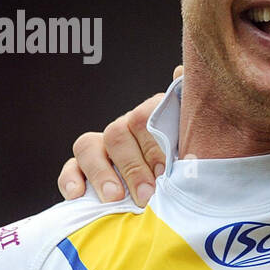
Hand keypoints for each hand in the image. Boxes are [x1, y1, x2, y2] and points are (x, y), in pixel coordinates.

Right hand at [57, 67, 181, 205]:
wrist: (180, 189)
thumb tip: (180, 71)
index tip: (164, 173)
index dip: (154, 146)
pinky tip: (78, 195)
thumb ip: (189, 114)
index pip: (145, 118)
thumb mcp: (198, 143)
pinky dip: (71, 179)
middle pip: (117, 134)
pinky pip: (71, 167)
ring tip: (115, 198)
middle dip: (132, 167)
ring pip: (89, 147)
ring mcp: (103, 146)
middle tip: (146, 194)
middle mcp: (126, 126)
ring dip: (102, 173)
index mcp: (154, 117)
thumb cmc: (192, 166)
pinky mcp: (84, 168)